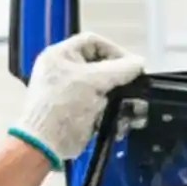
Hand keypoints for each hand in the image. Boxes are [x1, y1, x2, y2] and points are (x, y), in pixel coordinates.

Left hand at [11, 33, 144, 167]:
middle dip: (119, 77)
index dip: (115, 51)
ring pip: (105, 86)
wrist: (46, 142)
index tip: (131, 66)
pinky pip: (103, 103)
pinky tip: (121, 118)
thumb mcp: (92, 82)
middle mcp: (66, 69)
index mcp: (61, 55)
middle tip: (133, 86)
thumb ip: (119, 70)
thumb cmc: (62, 107)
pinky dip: (114, 110)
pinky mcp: (80, 108)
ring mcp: (73, 90)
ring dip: (120, 96)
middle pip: (102, 65)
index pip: (94, 42)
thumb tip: (140, 63)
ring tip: (131, 106)